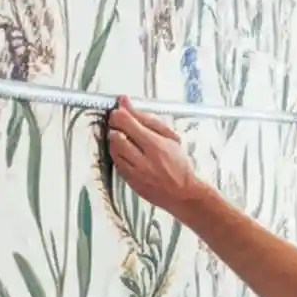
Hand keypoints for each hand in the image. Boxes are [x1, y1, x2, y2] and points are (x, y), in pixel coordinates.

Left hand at [106, 96, 204, 212]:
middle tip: (121, 125)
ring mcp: (134, 172)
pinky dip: (119, 155)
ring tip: (126, 139)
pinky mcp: (129, 181)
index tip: (119, 112)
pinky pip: (116, 163)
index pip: (127, 123)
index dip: (119, 114)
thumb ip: (147, 119)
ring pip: (113, 150)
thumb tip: (126, 103)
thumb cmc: (179, 164)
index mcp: (155, 145)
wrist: (182, 193)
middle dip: (115, 127)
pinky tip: (128, 154)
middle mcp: (143, 160)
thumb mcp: (170, 137)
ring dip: (115, 141)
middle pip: (116, 136)